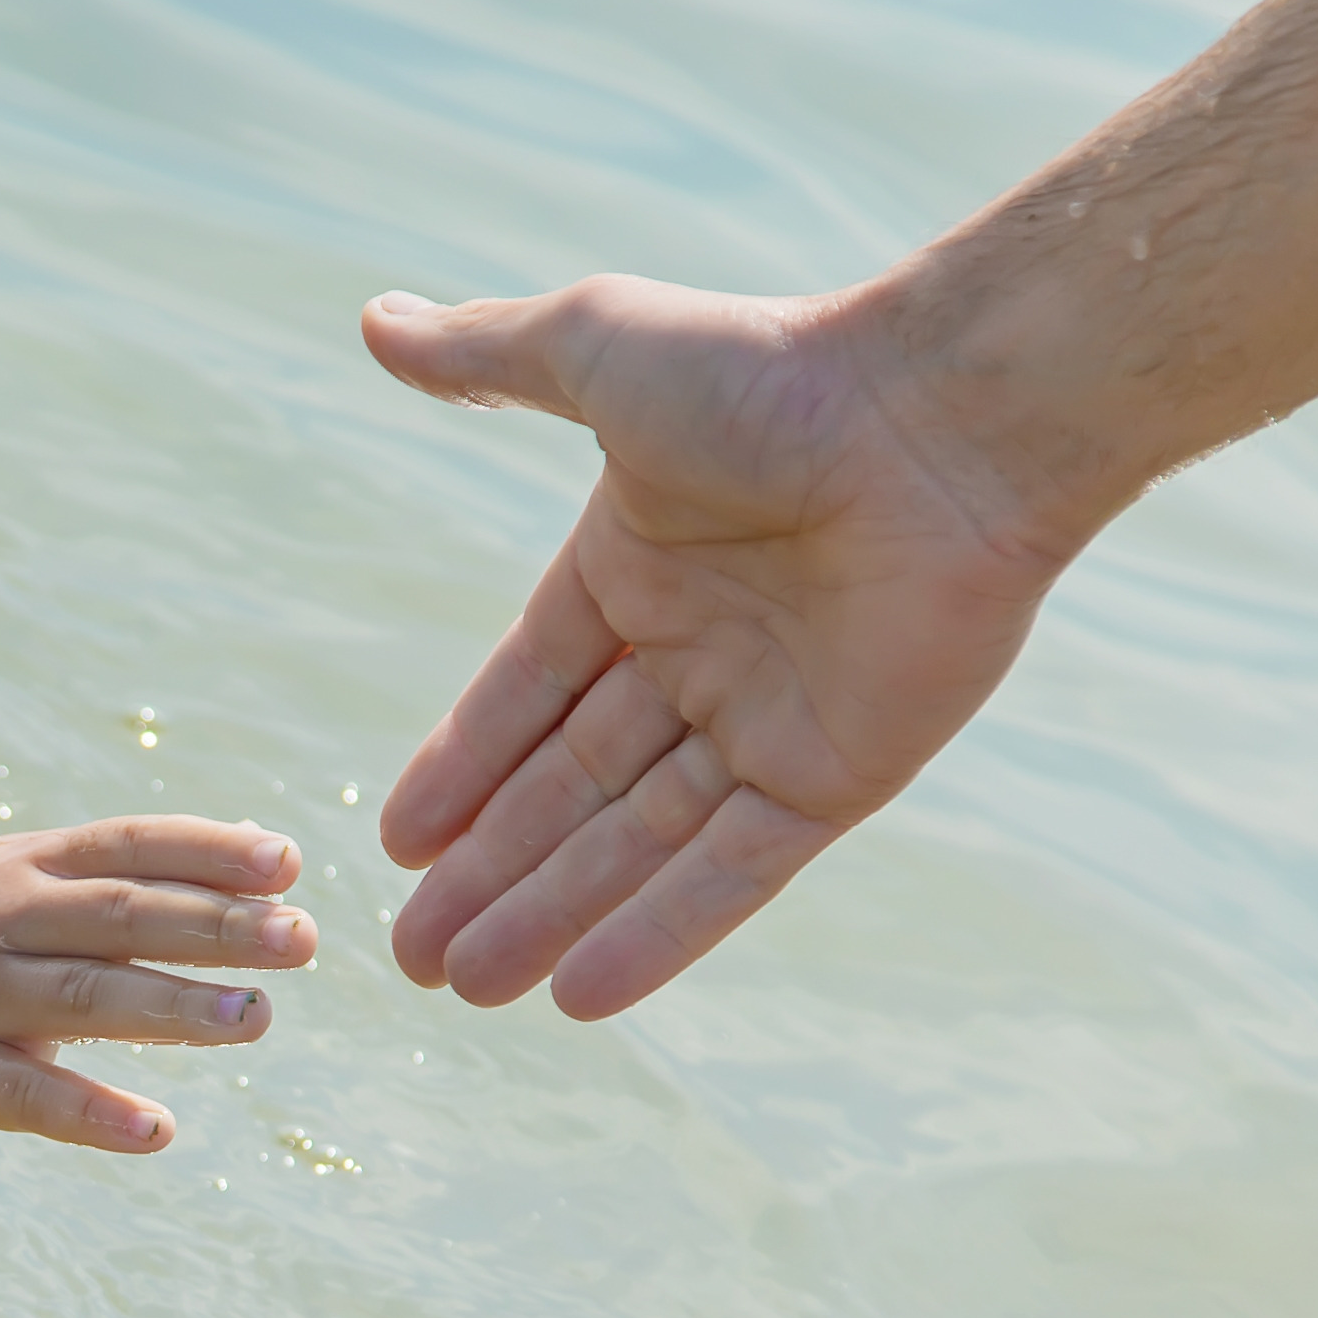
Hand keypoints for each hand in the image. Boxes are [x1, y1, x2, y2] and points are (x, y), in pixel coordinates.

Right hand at [0, 817, 315, 1151]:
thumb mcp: (15, 880)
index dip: (209, 851)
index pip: (127, 846)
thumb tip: (265, 868)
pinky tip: (157, 1132)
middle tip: (298, 940)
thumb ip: (121, 884)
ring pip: (82, 1000)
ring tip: (255, 1018)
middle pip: (120, 918)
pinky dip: (95, 1116)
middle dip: (213, 928)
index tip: (288, 863)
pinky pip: (29, 1098)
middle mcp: (1, 923)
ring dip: (173, 1008)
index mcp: (25, 868)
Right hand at [360, 276, 1074, 1017]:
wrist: (944, 418)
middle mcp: (697, 654)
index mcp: (636, 568)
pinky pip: (732, 871)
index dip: (462, 770)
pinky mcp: (838, 775)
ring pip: (633, 844)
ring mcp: (767, 720)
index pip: (527, 693)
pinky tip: (579, 995)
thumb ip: (485, 357)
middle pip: (569, 790)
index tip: (399, 843)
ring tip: (465, 986)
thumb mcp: (596, 346)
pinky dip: (659, 934)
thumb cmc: (775, 368)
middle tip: (410, 956)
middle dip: (488, 873)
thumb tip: (374, 322)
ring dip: (549, 916)